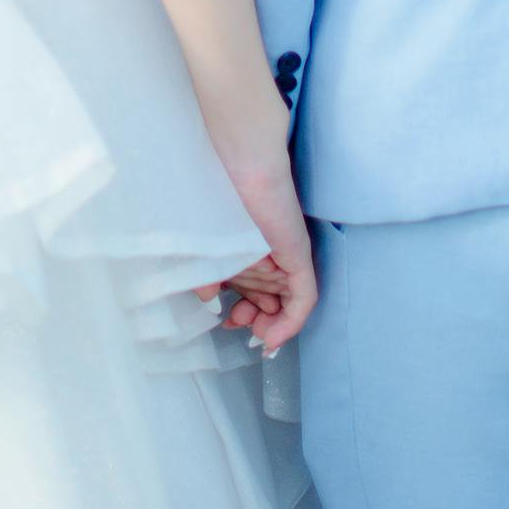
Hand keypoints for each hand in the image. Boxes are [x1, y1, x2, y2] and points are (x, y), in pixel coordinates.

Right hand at [194, 153, 315, 351]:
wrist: (243, 169)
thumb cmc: (219, 198)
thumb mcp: (206, 243)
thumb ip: (206, 272)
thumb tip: (209, 297)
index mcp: (250, 249)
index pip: (251, 288)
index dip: (241, 310)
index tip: (226, 319)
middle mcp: (270, 255)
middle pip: (267, 298)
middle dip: (253, 319)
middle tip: (236, 324)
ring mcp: (287, 258)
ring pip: (283, 303)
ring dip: (269, 325)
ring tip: (254, 331)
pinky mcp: (299, 260)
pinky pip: (302, 300)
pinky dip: (289, 324)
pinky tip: (273, 339)